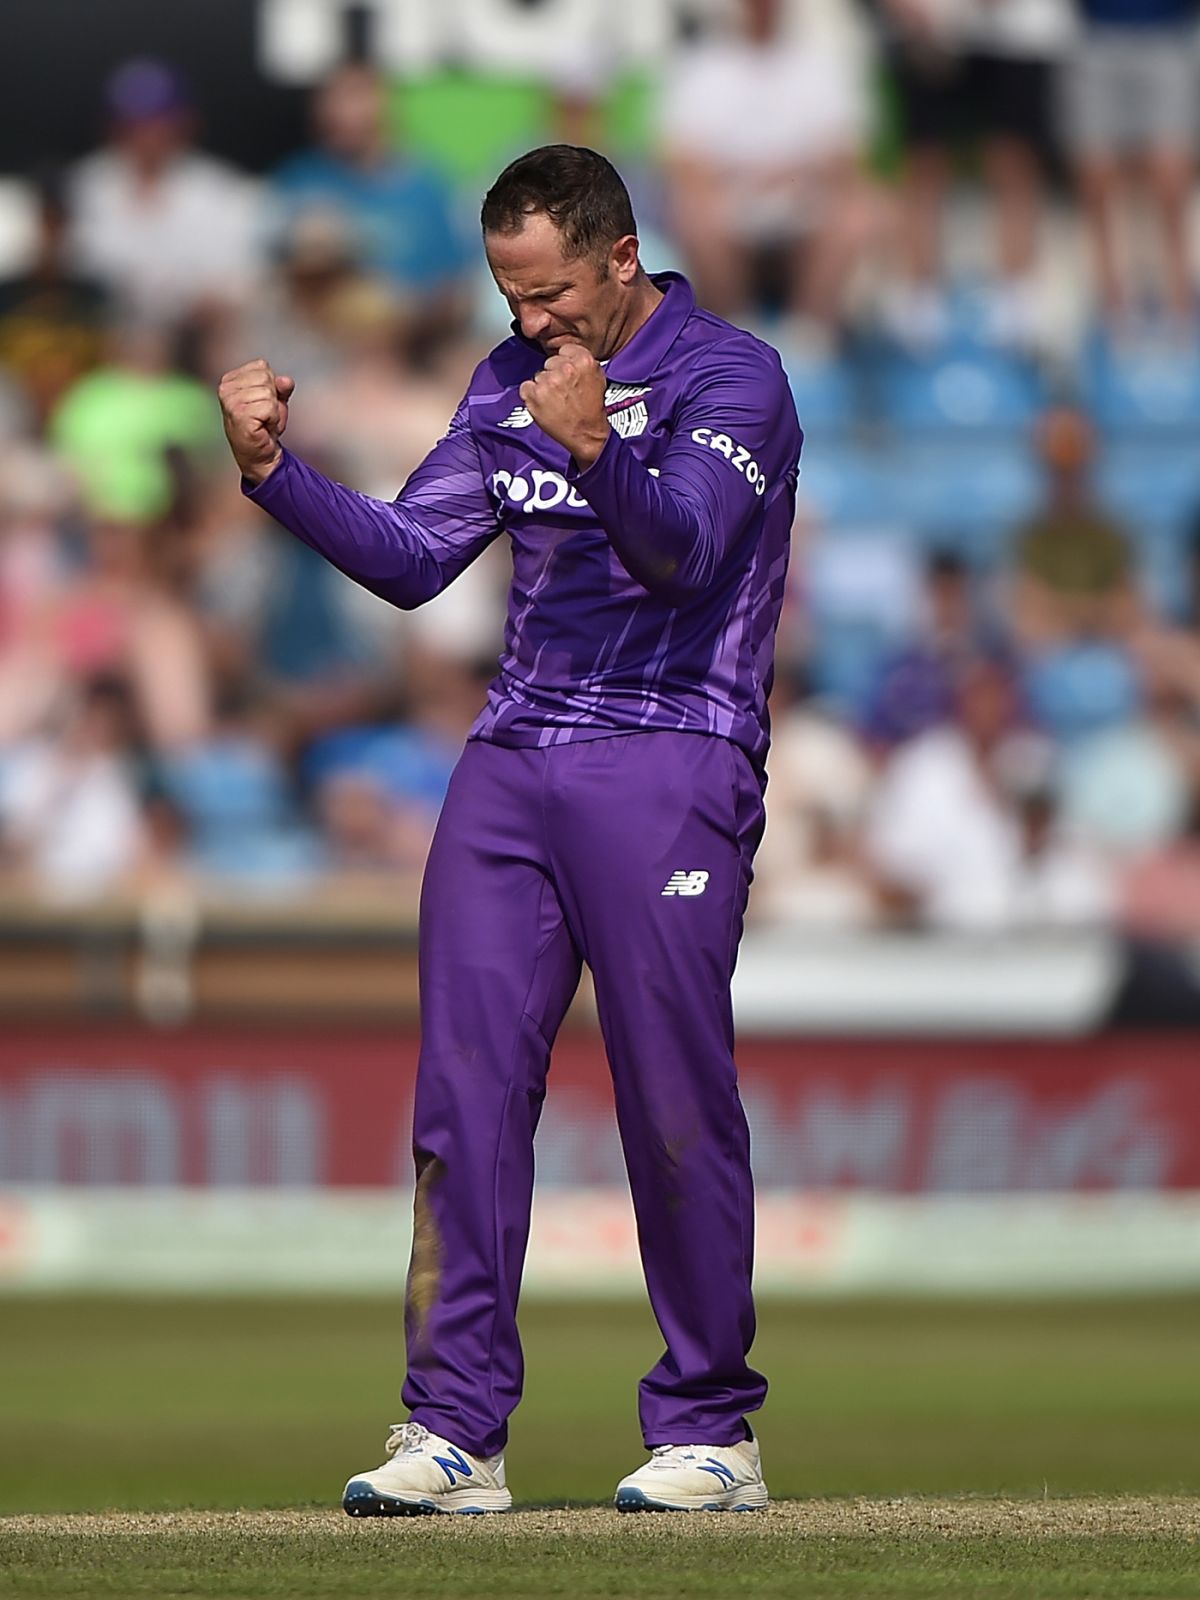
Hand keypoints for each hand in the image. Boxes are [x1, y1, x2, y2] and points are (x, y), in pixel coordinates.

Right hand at [217, 358, 294, 485]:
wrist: (261, 455)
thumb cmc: (264, 427)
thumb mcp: (275, 402)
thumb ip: (281, 387)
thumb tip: (285, 380)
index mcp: (231, 380)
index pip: (262, 366)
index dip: (271, 386)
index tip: (263, 404)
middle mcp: (226, 388)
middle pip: (266, 377)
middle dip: (273, 398)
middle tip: (264, 415)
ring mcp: (230, 401)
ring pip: (268, 392)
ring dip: (273, 410)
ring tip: (263, 422)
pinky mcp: (238, 414)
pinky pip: (269, 407)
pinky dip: (273, 419)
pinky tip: (263, 427)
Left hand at [519, 343, 609, 469]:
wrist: (586, 434)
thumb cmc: (592, 410)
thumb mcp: (598, 378)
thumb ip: (582, 362)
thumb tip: (568, 355)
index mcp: (583, 361)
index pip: (564, 350)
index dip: (564, 363)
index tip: (566, 372)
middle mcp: (565, 368)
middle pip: (549, 363)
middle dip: (554, 375)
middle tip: (562, 391)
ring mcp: (548, 381)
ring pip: (538, 376)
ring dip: (543, 387)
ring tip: (556, 401)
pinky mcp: (534, 394)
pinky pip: (526, 387)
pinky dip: (531, 395)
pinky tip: (543, 404)